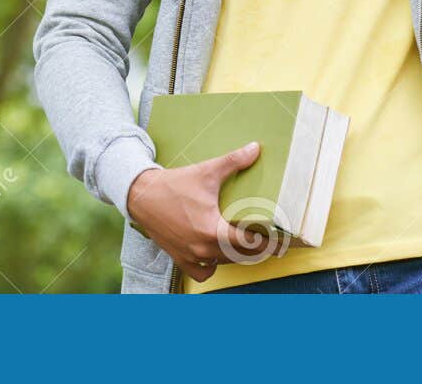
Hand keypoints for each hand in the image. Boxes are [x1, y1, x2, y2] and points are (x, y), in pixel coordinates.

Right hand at [126, 141, 270, 281]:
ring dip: (235, 256)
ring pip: (223, 263)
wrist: (141, 195)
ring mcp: (191, 256)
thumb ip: (233, 161)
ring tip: (244, 244)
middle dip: (255, 249)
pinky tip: (217, 255)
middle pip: (239, 255)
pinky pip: (202, 273)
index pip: (250, 243)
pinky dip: (211, 266)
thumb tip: (256, 148)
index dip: (268, 243)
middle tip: (266, 240)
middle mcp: (203, 248)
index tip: (280, 242)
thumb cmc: (174, 184)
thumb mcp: (206, 171)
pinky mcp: (179, 258)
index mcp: (213, 230)